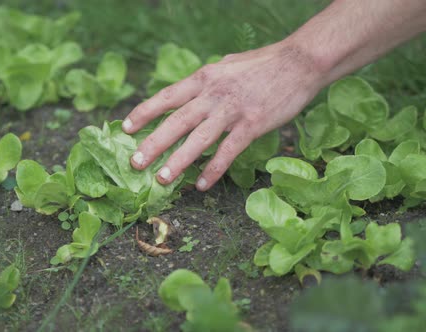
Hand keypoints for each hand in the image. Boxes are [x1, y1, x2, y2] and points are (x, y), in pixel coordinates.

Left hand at [122, 40, 326, 190]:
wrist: (299, 62)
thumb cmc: (262, 65)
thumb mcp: (225, 66)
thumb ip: (206, 82)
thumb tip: (190, 94)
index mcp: (204, 78)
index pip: (166, 97)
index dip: (144, 113)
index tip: (125, 129)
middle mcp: (213, 94)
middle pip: (176, 121)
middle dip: (153, 143)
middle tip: (135, 163)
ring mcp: (232, 111)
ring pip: (198, 139)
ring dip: (178, 161)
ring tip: (162, 179)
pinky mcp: (252, 125)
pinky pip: (228, 152)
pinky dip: (214, 170)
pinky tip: (202, 184)